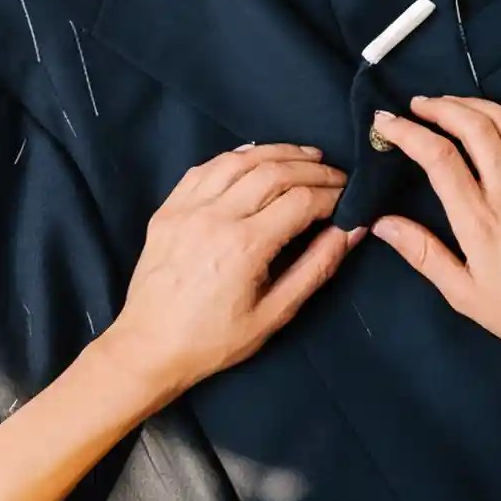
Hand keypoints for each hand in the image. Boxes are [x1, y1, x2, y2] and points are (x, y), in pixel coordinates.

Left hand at [99, 144, 364, 406]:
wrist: (150, 348)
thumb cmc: (215, 340)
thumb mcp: (275, 313)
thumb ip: (316, 268)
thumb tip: (351, 230)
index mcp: (244, 246)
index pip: (300, 200)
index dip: (332, 194)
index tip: (348, 197)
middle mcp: (214, 217)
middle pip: (273, 172)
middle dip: (312, 169)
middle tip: (336, 175)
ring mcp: (186, 209)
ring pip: (239, 160)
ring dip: (277, 152)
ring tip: (306, 156)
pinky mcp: (168, 209)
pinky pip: (205, 168)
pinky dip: (236, 156)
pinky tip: (256, 155)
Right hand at [370, 94, 500, 378]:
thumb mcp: (464, 294)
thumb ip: (423, 253)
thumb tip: (383, 224)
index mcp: (480, 220)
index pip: (438, 159)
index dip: (408, 133)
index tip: (387, 123)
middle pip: (474, 129)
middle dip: (441, 108)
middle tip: (418, 105)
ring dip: (479, 104)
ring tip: (455, 102)